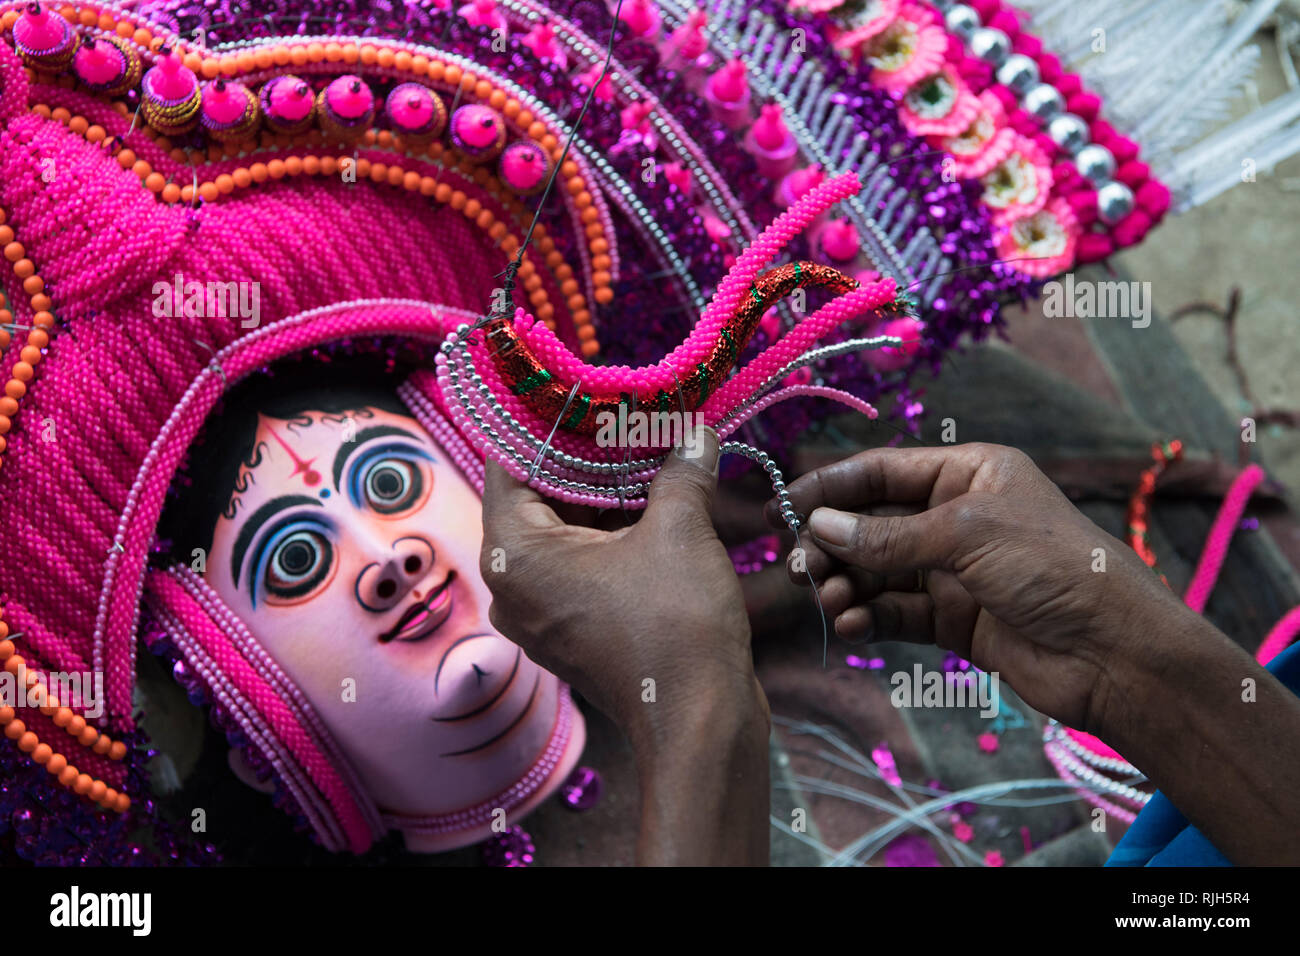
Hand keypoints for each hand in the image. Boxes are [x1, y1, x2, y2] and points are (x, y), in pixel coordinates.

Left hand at [481, 425, 769, 863]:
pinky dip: (615, 533)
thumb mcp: (681, 531)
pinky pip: (586, 565)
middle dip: (588, 457)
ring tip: (649, 449)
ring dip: (608, 495)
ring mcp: (545, 613)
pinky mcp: (577, 631)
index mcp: (515, 554)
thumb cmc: (677, 625)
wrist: (701, 720)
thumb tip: (695, 430)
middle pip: (541, 497)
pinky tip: (658, 500)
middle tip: (626, 413)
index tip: (579, 389)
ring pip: (568, 532)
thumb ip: (681, 472)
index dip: (546, 423)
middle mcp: (515, 585)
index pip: (510, 464)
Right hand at [768, 442, 1192, 733]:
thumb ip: (888, 535)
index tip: (778, 508)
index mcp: (968, 474)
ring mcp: (953, 571)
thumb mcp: (967, 535)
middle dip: (829, 545)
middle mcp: (956, 517)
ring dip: (844, 584)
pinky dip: (866, 618)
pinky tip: (851, 626)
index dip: (828, 488)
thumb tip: (818, 526)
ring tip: (827, 600)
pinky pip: (893, 612)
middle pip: (870, 524)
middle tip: (798, 568)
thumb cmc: (1055, 568)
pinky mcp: (952, 620)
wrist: (1114, 654)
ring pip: (876, 571)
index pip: (881, 472)